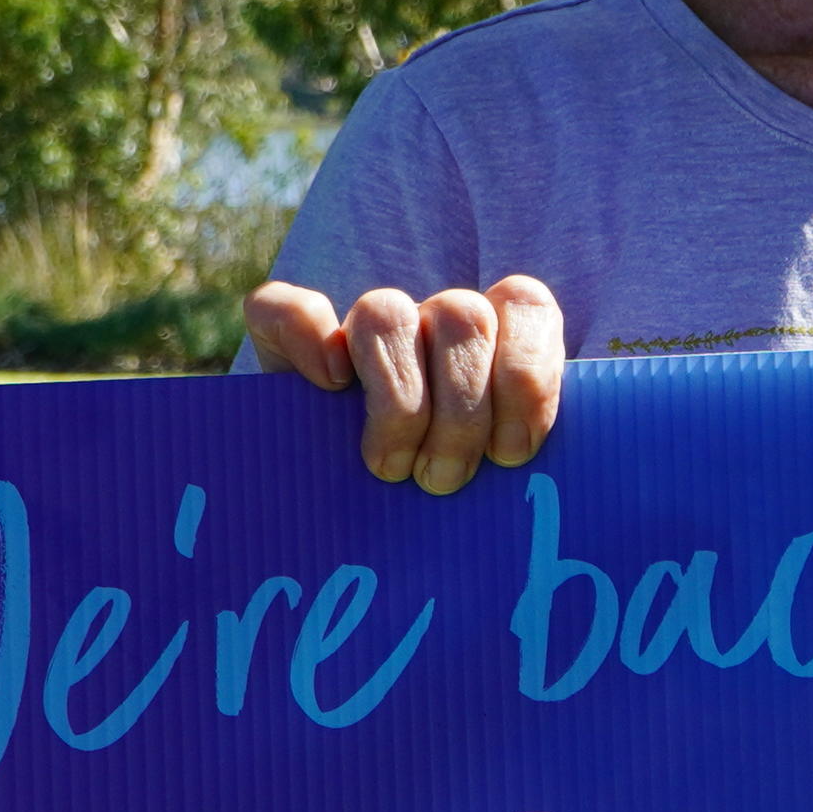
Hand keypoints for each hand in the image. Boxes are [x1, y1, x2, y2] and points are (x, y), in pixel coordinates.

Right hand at [243, 275, 563, 491]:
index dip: (528, 377)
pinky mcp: (285, 333)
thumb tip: (522, 462)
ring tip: (394, 469)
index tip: (512, 453)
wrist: (347, 504)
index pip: (524, 307)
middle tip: (446, 481)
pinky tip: (329, 385)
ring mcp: (362, 323)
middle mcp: (431, 318)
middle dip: (463, 413)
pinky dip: (309, 341)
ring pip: (386, 316)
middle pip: (462, 319)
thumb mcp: (491, 474)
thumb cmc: (444, 491)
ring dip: (399, 402)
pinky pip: (286, 309)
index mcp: (495, 334)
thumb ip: (517, 451)